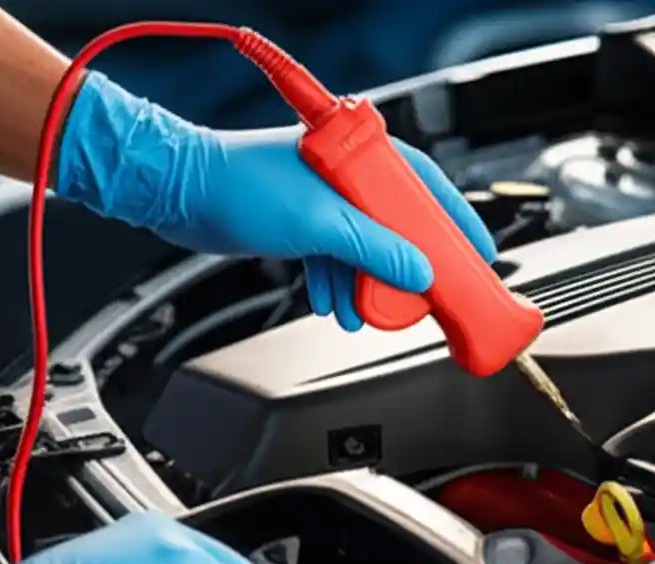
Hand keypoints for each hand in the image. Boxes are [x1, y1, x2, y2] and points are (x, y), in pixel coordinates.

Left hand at [56, 71, 496, 330]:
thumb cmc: (238, 183)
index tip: (481, 258)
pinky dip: (338, 285)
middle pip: (402, 227)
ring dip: (368, 286)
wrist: (174, 190)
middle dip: (408, 269)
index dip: (459, 226)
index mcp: (364, 159)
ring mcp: (326, 202)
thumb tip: (420, 274)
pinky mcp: (304, 224)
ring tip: (367, 313)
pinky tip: (334, 305)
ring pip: (368, 251)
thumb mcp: (322, 223)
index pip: (431, 190)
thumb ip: (376, 250)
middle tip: (427, 299)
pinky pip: (337, 259)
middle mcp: (350, 177)